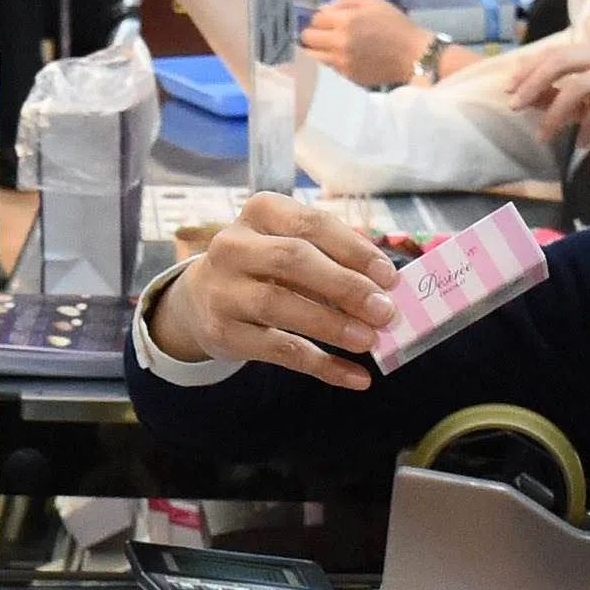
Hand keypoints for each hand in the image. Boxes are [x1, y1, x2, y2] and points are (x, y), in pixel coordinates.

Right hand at [146, 195, 395, 383]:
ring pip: (279, 305)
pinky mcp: (223, 332)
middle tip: (384, 310)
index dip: (354, 250)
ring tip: (369, 340)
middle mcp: (232, 246)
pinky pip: (279, 351)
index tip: (389, 276)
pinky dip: (322, 365)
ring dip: (331, 325)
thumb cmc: (264, 267)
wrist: (200, 299)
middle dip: (345, 286)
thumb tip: (384, 290)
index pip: (311, 224)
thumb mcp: (290, 248)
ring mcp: (223, 290)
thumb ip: (333, 261)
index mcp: (260, 212)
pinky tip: (354, 376)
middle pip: (292, 260)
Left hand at [311, 0, 431, 88]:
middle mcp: (339, 42)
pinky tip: (342, 58)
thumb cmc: (395, 24)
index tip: (330, 21)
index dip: (322, 18)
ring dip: (317, 50)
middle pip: (308, 38)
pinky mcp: (346, 76)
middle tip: (325, 35)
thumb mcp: (372, 2)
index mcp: (345, 20)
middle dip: (314, 34)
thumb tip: (322, 9)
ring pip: (311, 56)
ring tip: (329, 48)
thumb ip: (344, 2)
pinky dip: (329, 62)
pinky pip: (326, 67)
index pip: (316, 19)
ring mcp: (341, 61)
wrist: (412, 54)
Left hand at [497, 27, 589, 142]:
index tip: (508, 86)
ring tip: (544, 136)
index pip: (556, 52)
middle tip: (514, 105)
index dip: (529, 67)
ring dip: (555, 113)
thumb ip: (561, 96)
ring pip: (578, 85)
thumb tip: (525, 97)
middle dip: (533, 82)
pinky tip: (582, 144)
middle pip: (562, 59)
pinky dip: (587, 128)